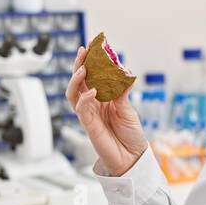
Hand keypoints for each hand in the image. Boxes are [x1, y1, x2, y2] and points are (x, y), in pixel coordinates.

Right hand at [66, 46, 148, 176]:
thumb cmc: (131, 135)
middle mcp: (93, 104)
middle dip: (79, 65)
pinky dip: (85, 98)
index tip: (91, 46)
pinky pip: (81, 109)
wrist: (132, 158)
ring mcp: (89, 114)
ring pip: (73, 93)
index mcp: (103, 97)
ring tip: (83, 69)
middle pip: (79, 81)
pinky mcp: (88, 125)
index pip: (92, 76)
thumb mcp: (129, 109)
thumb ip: (123, 92)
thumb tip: (125, 71)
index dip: (90, 61)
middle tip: (83, 51)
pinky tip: (93, 91)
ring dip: (76, 80)